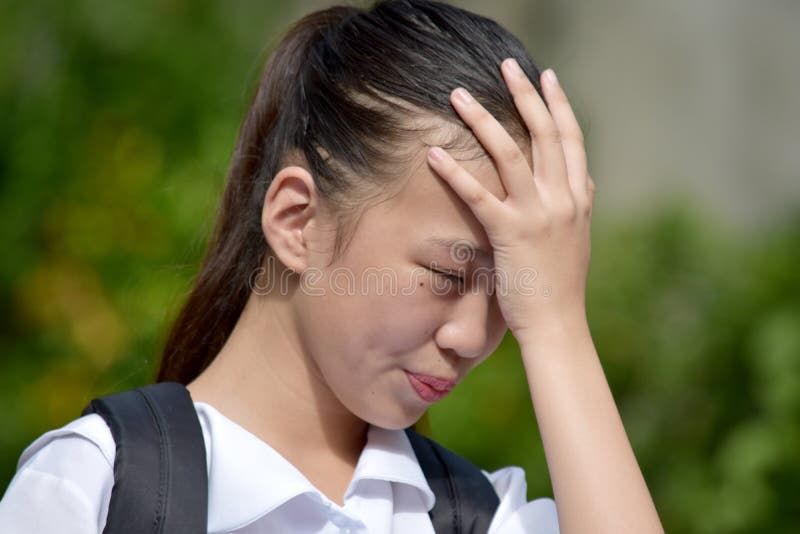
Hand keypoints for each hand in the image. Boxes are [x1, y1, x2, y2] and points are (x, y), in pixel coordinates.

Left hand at [426, 59, 594, 341]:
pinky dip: (454, 172)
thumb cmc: (562, 287)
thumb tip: (587, 184)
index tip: (548, 78)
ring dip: (483, 120)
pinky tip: (432, 154)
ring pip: (511, 154)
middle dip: (526, 95)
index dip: (560, 106)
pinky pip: (478, 196)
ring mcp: (538, 215)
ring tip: (459, 95)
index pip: (571, 141)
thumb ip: (580, 207)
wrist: (558, 325)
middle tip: (507, 66)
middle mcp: (563, 200)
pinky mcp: (510, 234)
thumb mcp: (579, 240)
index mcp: (578, 200)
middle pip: (545, 134)